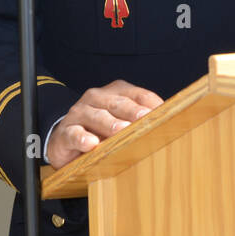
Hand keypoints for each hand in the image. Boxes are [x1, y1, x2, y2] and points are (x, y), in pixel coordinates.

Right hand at [45, 78, 162, 168]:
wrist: (65, 138)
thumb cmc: (101, 129)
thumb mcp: (122, 122)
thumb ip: (141, 121)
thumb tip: (169, 126)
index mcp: (116, 92)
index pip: (138, 95)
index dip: (152, 104)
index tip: (165, 114)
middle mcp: (97, 97)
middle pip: (118, 103)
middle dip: (133, 111)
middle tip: (145, 119)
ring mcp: (80, 112)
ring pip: (97, 116)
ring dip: (110, 123)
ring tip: (121, 130)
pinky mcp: (66, 131)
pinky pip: (74, 133)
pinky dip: (82, 138)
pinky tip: (91, 144)